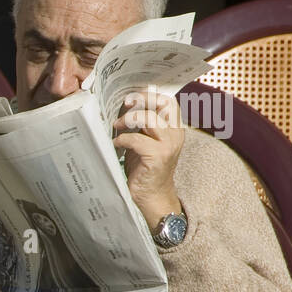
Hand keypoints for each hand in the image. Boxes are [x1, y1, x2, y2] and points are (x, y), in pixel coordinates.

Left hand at [112, 88, 185, 223]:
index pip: (169, 102)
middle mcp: (175, 136)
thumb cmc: (145, 168)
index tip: (132, 96)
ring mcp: (168, 146)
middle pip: (163, 104)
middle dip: (142, 100)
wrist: (152, 196)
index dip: (151, 95)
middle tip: (125, 104)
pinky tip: (116, 144)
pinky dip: (123, 139)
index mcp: (174, 130)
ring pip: (150, 119)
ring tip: (117, 126)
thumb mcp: (145, 141)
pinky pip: (137, 140)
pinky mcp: (157, 157)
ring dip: (129, 119)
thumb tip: (127, 104)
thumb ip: (142, 125)